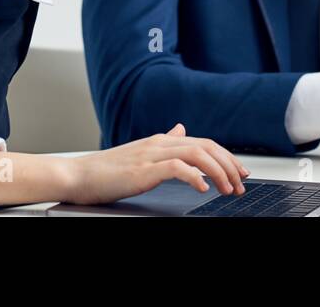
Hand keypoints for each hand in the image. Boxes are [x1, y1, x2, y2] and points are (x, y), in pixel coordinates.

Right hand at [61, 123, 250, 205]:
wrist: (77, 175)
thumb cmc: (106, 170)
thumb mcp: (141, 153)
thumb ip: (164, 142)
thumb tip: (182, 129)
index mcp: (161, 141)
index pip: (203, 143)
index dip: (226, 156)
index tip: (240, 172)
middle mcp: (159, 143)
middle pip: (206, 146)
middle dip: (229, 164)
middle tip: (242, 183)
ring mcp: (151, 155)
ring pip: (196, 153)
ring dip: (218, 172)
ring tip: (228, 189)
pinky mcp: (143, 169)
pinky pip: (177, 167)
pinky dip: (194, 176)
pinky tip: (202, 189)